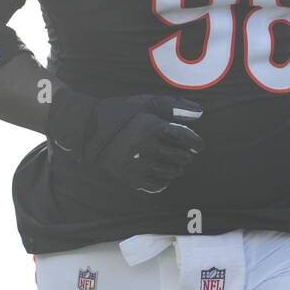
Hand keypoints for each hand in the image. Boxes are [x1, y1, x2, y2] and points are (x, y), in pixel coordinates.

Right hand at [47, 86, 204, 193]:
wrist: (89, 130)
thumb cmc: (123, 113)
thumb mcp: (147, 104)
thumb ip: (175, 107)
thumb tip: (201, 113)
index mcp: (152, 127)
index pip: (185, 138)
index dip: (196, 142)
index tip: (199, 145)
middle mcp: (146, 148)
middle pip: (181, 157)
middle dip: (186, 155)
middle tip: (184, 152)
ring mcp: (138, 165)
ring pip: (171, 172)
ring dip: (176, 168)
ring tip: (173, 162)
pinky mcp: (131, 178)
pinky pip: (157, 186)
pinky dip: (163, 181)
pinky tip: (160, 173)